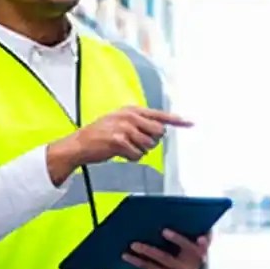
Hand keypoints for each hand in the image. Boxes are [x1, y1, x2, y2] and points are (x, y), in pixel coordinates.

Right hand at [46, 107, 192, 183]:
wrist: (78, 145)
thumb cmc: (99, 135)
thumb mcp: (119, 121)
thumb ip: (139, 123)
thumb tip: (159, 131)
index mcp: (131, 110)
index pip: (159, 115)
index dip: (177, 120)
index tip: (191, 122)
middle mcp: (129, 116)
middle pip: (158, 133)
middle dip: (151, 141)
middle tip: (135, 143)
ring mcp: (124, 127)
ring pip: (149, 145)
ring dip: (139, 151)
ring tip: (125, 147)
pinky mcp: (119, 141)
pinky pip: (137, 155)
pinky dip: (131, 157)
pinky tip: (120, 153)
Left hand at [123, 230, 211, 268]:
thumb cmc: (196, 249)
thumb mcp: (201, 240)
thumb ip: (196, 231)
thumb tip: (185, 216)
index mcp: (197, 254)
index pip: (187, 246)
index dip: (176, 239)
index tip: (164, 231)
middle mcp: (186, 267)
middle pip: (165, 259)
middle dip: (149, 251)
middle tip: (134, 244)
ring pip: (155, 268)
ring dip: (139, 261)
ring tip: (125, 254)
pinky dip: (141, 267)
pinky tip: (130, 260)